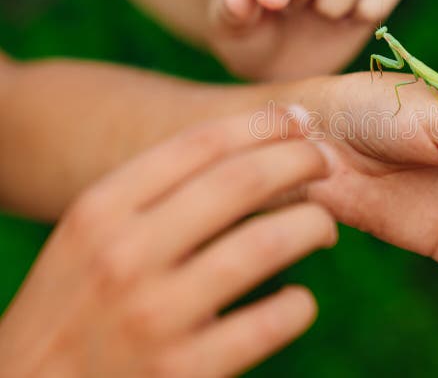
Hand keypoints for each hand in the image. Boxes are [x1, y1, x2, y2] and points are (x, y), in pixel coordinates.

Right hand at [0, 113, 335, 376]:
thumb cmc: (74, 306)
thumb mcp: (90, 236)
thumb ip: (152, 195)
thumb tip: (246, 150)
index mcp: (100, 210)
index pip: (200, 144)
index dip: (263, 124)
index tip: (299, 121)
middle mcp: (123, 254)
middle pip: (240, 182)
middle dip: (298, 160)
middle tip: (325, 162)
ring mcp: (153, 315)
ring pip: (263, 245)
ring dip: (312, 225)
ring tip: (324, 227)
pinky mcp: (183, 373)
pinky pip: (269, 324)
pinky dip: (298, 306)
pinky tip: (299, 301)